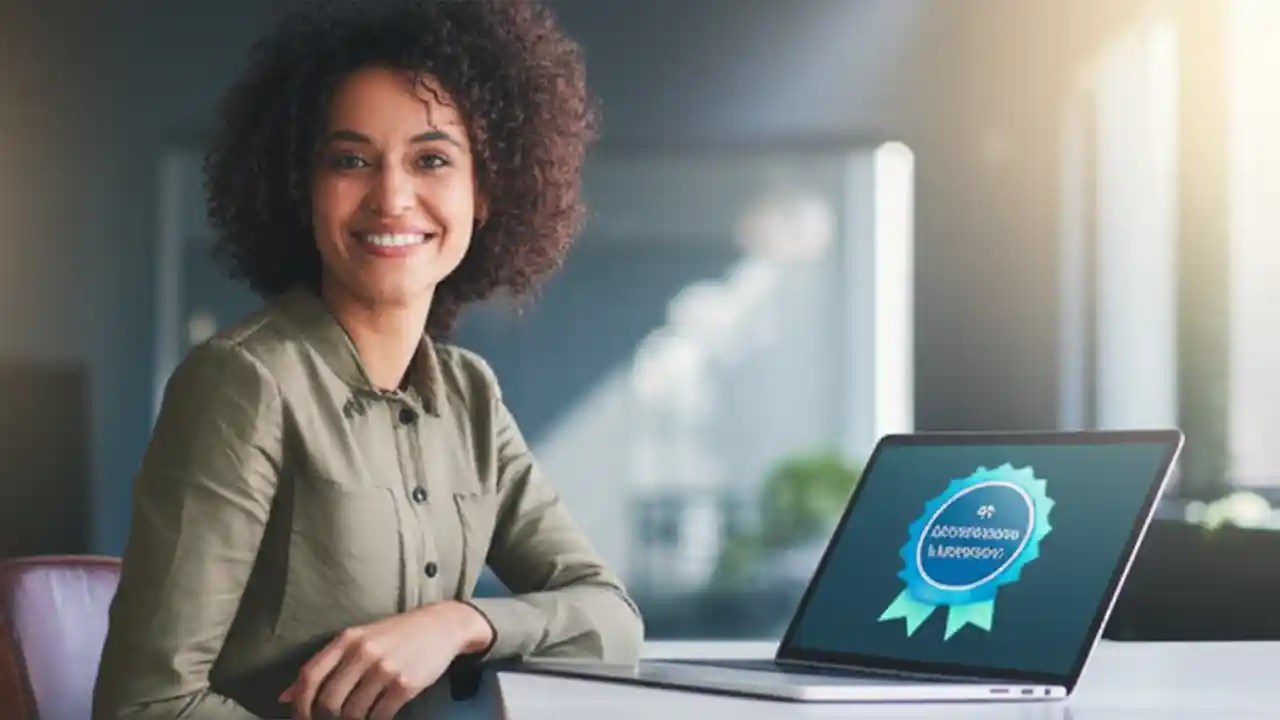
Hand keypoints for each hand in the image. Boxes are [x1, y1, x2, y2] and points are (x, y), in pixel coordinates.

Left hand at [279, 600, 493, 719]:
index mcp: (347, 639)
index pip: (309, 676)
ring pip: (353, 713)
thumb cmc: (395, 635)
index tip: (303, 717)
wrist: (441, 625)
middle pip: (329, 702)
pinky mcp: (405, 684)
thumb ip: (324, 665)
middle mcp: (363, 652)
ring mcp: (385, 668)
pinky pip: (380, 716)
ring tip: (361, 716)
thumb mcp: (358, 640)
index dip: (300, 704)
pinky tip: (380, 714)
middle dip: (328, 719)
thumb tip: (284, 697)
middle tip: (337, 719)